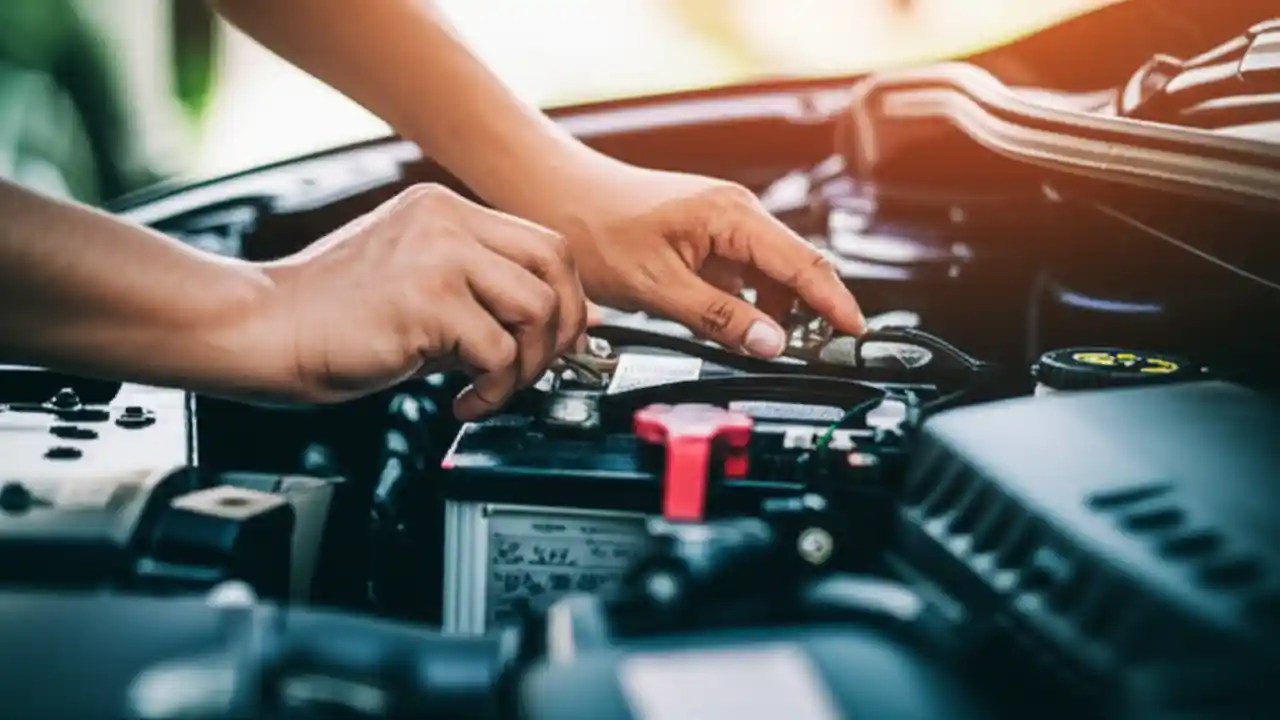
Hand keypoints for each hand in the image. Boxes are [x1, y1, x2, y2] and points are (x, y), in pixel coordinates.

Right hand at [262, 184, 584, 417]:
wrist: (262, 329)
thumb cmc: (328, 317)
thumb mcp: (412, 282)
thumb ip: (473, 294)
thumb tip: (547, 330)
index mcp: (443, 210)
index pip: (542, 244)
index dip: (567, 297)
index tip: (560, 340)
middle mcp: (445, 221)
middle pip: (556, 264)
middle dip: (564, 327)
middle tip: (540, 368)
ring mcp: (438, 256)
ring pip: (538, 308)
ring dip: (529, 365)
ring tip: (491, 389)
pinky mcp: (427, 301)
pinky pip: (499, 353)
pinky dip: (493, 390)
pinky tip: (461, 402)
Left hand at [534, 161, 864, 355]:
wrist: (553, 197)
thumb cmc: (595, 226)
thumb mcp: (657, 284)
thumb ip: (718, 317)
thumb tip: (770, 343)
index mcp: (732, 214)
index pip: (803, 262)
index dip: (834, 302)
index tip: (855, 334)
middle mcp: (735, 213)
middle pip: (794, 268)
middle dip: (808, 312)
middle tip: (817, 354)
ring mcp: (721, 225)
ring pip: (767, 277)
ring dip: (771, 312)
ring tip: (760, 346)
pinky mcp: (705, 239)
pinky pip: (741, 276)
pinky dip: (744, 305)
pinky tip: (731, 327)